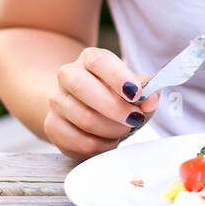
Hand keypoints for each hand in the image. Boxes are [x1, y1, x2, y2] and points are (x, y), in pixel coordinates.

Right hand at [44, 47, 161, 158]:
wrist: (82, 106)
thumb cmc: (114, 95)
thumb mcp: (134, 88)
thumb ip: (147, 91)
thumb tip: (151, 100)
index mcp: (89, 59)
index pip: (99, 61)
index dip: (118, 77)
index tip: (136, 94)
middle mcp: (68, 75)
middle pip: (82, 88)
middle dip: (115, 108)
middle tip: (135, 119)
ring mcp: (57, 101)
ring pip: (84, 118)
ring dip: (112, 130)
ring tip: (124, 130)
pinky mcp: (53, 126)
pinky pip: (79, 141)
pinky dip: (101, 146)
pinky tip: (109, 140)